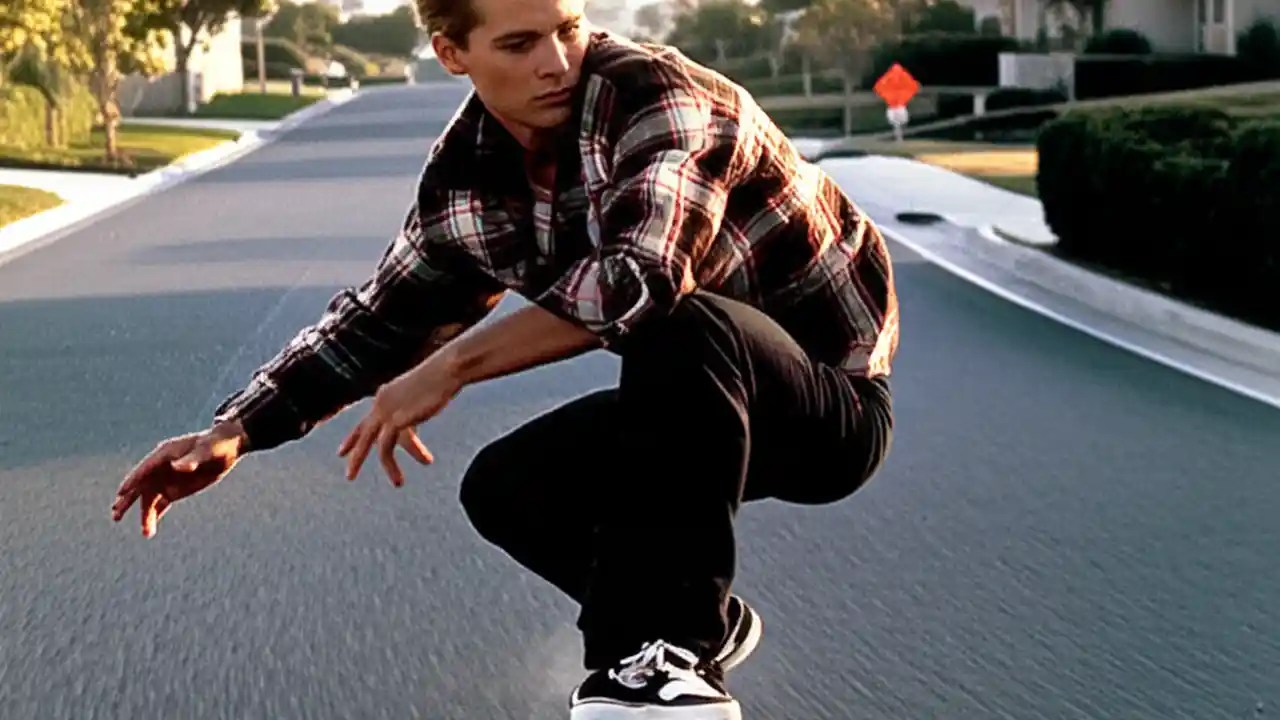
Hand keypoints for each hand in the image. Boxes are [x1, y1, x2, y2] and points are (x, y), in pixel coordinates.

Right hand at [111, 420, 246, 538]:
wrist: (226, 449)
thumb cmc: (215, 445)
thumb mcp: (206, 451)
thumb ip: (191, 460)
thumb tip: (176, 466)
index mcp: (164, 455)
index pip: (145, 469)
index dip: (133, 480)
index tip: (122, 492)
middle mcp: (160, 469)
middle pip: (140, 486)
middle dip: (127, 500)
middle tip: (116, 515)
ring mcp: (165, 481)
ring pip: (149, 500)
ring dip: (145, 515)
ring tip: (146, 532)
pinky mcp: (174, 491)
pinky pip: (160, 505)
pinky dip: (155, 516)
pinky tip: (149, 530)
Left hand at [337, 356, 459, 486]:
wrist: (446, 369)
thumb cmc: (443, 377)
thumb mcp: (424, 394)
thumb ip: (414, 408)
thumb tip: (415, 422)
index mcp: (386, 394)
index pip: (366, 419)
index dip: (354, 437)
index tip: (342, 451)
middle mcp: (381, 402)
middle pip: (363, 432)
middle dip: (355, 454)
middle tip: (349, 476)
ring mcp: (386, 410)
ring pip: (373, 444)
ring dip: (389, 467)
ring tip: (399, 483)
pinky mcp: (396, 419)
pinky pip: (387, 448)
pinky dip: (393, 465)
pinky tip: (406, 474)